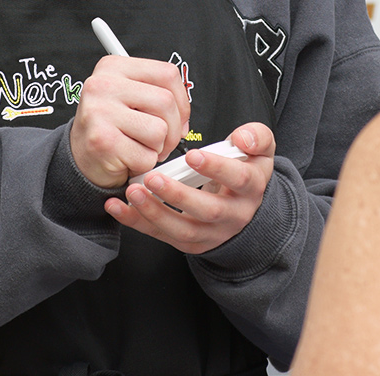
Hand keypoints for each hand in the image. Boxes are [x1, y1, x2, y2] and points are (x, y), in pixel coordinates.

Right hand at [69, 55, 191, 188]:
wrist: (80, 156)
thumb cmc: (111, 126)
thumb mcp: (130, 97)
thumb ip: (158, 95)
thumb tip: (184, 116)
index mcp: (113, 67)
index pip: (167, 73)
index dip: (182, 100)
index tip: (178, 116)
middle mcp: (103, 84)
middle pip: (166, 102)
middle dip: (174, 129)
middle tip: (161, 140)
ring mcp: (100, 112)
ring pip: (159, 131)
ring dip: (158, 148)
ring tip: (140, 146)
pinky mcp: (102, 141)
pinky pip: (146, 156)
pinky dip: (144, 164)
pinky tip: (128, 158)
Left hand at [105, 122, 274, 254]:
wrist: (245, 209)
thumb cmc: (246, 170)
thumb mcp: (261, 151)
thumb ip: (257, 137)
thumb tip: (242, 139)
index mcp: (251, 188)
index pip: (239, 179)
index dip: (217, 168)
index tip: (193, 155)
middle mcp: (234, 215)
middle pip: (208, 210)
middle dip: (179, 195)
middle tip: (153, 177)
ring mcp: (211, 233)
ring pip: (183, 229)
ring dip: (155, 212)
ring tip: (133, 192)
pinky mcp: (190, 243)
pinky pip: (161, 235)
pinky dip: (137, 222)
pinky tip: (118, 207)